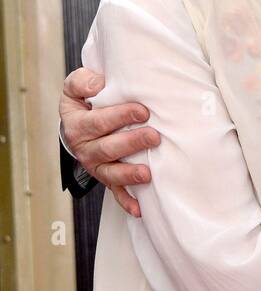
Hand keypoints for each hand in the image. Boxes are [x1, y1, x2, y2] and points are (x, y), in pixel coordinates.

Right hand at [60, 66, 158, 217]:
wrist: (79, 123)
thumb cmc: (84, 102)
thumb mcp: (76, 87)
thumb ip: (82, 81)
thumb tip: (97, 84)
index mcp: (77, 125)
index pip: (98, 121)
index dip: (120, 116)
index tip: (142, 110)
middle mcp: (85, 148)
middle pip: (107, 148)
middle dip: (131, 143)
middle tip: (154, 136)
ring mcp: (96, 166)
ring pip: (111, 173)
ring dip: (129, 174)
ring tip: (147, 173)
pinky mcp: (107, 178)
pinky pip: (116, 192)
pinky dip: (127, 202)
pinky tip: (140, 208)